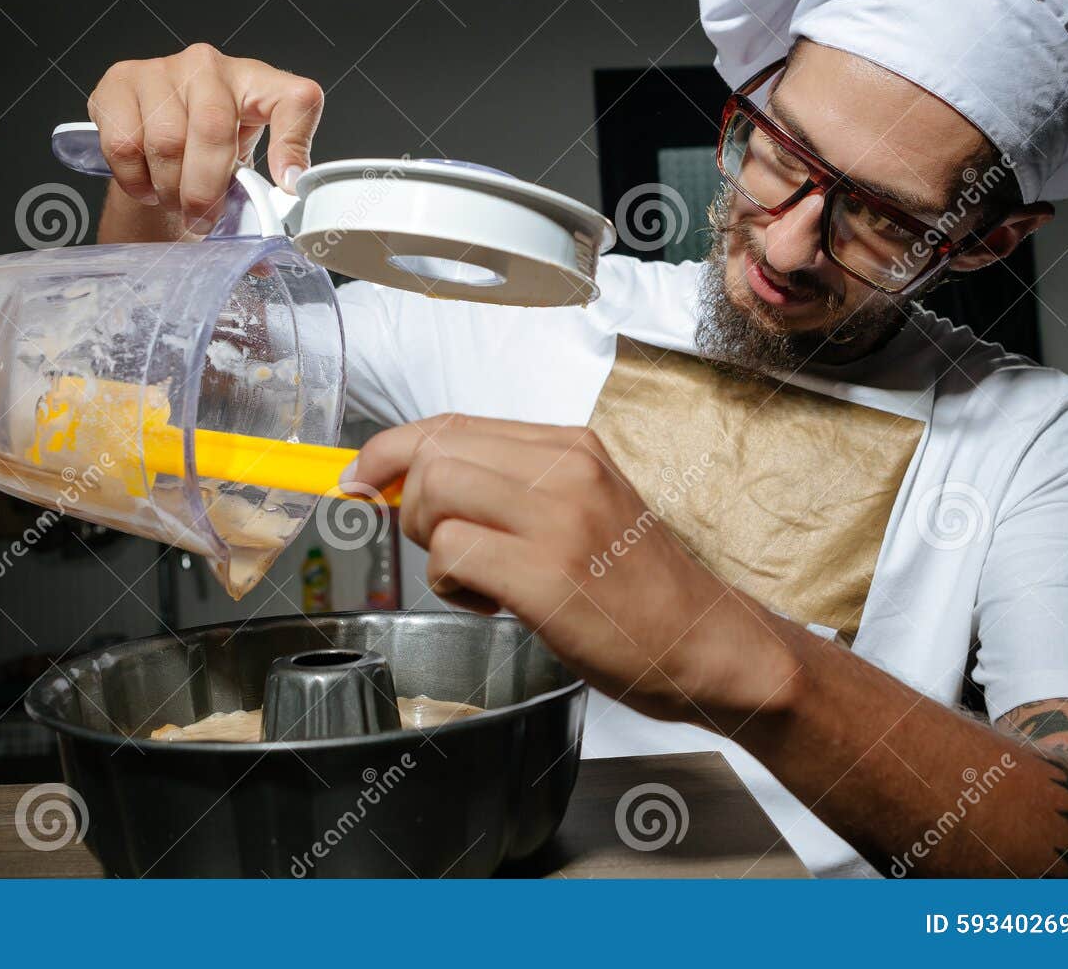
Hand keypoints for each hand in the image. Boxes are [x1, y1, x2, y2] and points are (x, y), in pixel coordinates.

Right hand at [88, 44, 323, 231]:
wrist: (153, 133)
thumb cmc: (206, 148)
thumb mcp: (243, 161)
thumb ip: (262, 189)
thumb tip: (275, 233)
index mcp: (256, 81)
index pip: (293, 98)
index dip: (293, 143)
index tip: (287, 186)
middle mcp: (209, 65)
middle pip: (213, 129)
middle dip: (207, 189)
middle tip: (202, 220)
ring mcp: (161, 69)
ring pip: (165, 142)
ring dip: (169, 188)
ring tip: (174, 198)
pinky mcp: (119, 82)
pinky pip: (124, 144)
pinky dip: (134, 179)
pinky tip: (147, 180)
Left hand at [349, 414, 795, 726]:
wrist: (706, 643)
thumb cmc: (638, 586)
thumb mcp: (584, 507)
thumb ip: (512, 485)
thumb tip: (416, 481)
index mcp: (570, 446)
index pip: (451, 423)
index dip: (390, 450)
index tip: (361, 481)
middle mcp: (565, 469)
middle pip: (432, 452)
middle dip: (408, 503)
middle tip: (441, 548)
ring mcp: (558, 519)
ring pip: (435, 494)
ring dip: (432, 544)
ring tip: (476, 578)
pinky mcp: (548, 575)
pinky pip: (454, 556)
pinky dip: (452, 586)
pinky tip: (493, 604)